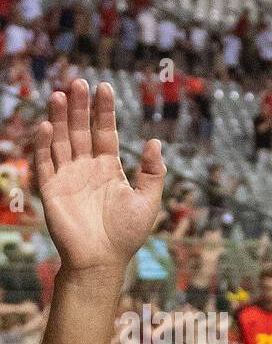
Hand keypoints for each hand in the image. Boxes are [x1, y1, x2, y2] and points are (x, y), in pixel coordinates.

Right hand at [34, 78, 164, 278]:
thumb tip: (155, 141)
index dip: (104, 111)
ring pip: (61, 140)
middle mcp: (86, 168)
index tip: (104, 87)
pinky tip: (47, 125)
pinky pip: (45, 162)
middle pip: (80, 130)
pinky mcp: (51, 189)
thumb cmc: (126, 235)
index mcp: (109, 169)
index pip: (104, 132)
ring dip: (59, 118)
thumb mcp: (148, 201)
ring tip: (60, 94)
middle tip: (79, 82)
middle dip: (79, 107)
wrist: (102, 261)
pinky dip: (44, 143)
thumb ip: (153, 172)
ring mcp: (67, 176)